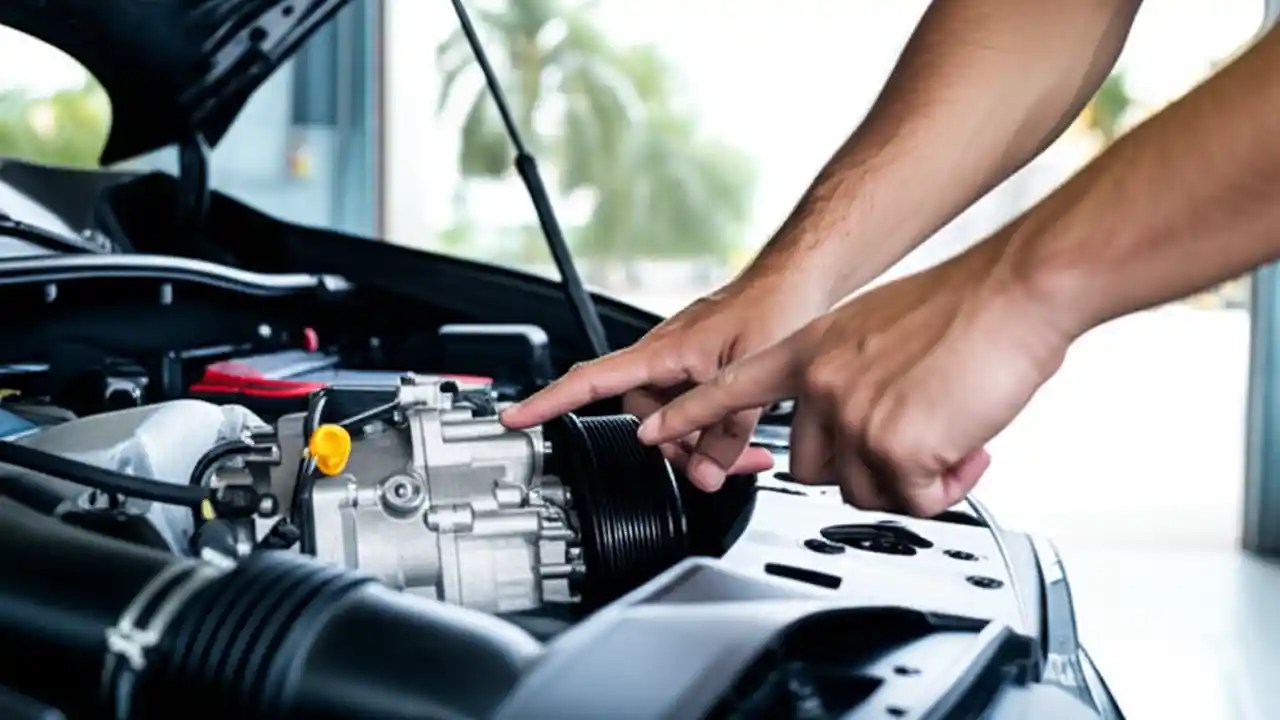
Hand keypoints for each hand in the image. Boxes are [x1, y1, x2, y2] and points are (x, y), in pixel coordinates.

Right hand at [500, 273, 832, 489]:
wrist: (800, 278)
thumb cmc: (776, 305)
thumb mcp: (753, 377)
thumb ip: (725, 430)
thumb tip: (705, 470)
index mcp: (663, 352)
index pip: (591, 380)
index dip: (549, 401)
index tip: (515, 418)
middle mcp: (666, 357)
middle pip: (643, 419)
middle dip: (676, 450)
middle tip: (718, 468)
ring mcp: (684, 363)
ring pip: (673, 419)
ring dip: (704, 444)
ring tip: (745, 454)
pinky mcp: (704, 368)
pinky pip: (696, 408)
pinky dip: (718, 429)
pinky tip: (746, 438)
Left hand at [634, 240, 1075, 515]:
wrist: (1014, 292)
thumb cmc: (962, 309)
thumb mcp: (875, 331)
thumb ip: (845, 374)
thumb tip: (853, 418)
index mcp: (810, 349)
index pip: (730, 388)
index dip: (688, 416)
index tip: (650, 432)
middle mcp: (820, 382)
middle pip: (809, 469)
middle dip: (859, 469)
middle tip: (909, 448)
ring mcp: (851, 415)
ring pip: (863, 490)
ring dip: (910, 480)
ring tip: (952, 439)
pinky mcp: (893, 445)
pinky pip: (913, 501)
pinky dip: (946, 487)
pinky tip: (969, 449)